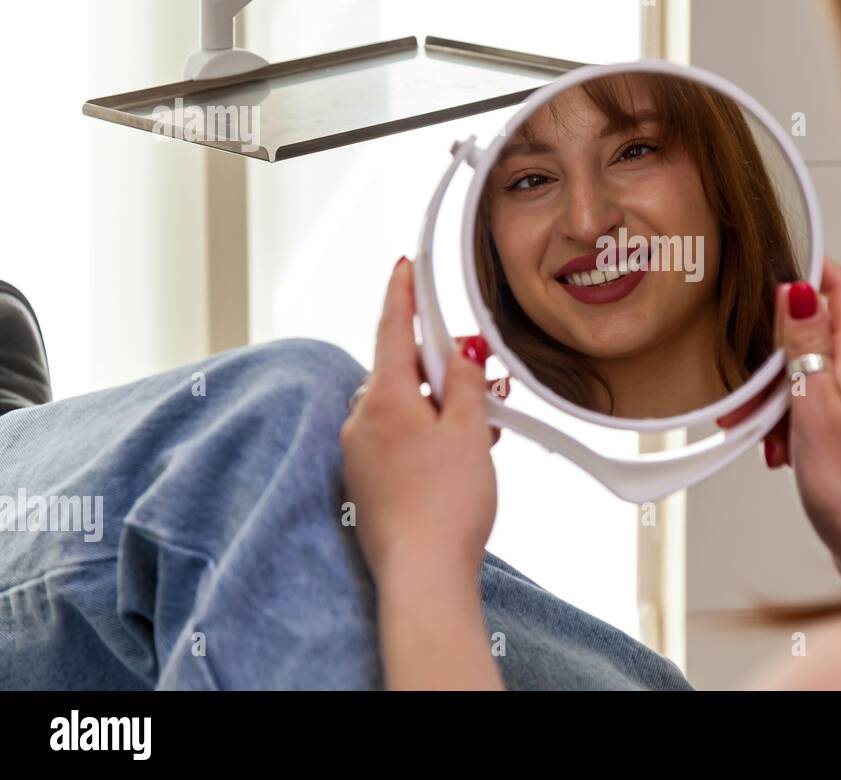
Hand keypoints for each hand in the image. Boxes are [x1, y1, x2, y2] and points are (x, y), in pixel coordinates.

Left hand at [341, 257, 499, 587]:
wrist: (423, 574)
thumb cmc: (446, 506)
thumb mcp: (470, 431)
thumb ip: (466, 384)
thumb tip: (462, 356)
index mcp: (384, 398)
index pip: (392, 328)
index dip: (403, 293)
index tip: (405, 266)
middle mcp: (362, 422)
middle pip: (401, 371)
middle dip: (441, 371)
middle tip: (480, 382)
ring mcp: (360, 454)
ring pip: (402, 409)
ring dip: (438, 410)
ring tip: (478, 435)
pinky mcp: (366, 482)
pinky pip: (396, 440)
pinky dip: (425, 438)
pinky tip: (456, 460)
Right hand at [720, 257, 840, 586]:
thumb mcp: (813, 405)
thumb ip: (804, 345)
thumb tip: (798, 291)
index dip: (814, 266)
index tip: (778, 261)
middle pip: (817, 331)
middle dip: (776, 350)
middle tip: (749, 377)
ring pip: (808, 372)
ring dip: (776, 393)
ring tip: (759, 427)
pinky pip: (811, 404)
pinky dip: (787, 418)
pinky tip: (776, 447)